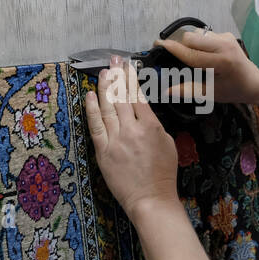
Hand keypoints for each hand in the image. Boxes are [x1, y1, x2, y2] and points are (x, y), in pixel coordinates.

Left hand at [84, 56, 180, 218]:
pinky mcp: (103, 151)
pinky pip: (95, 126)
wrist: (150, 199)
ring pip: (107, 107)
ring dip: (104, 87)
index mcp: (150, 126)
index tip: (127, 66)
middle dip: (117, 76)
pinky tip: (90, 96)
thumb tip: (143, 112)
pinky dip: (91, 109)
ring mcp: (115, 140)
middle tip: (113, 61)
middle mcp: (131, 129)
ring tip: (103, 73)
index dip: (131, 78)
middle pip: (121, 96)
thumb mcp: (168, 144)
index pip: (138, 96)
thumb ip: (154, 125)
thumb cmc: (163, 174)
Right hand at [155, 28, 258, 104]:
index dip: (172, 49)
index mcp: (221, 62)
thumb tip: (167, 90)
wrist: (256, 82)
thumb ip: (188, 90)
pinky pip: (204, 34)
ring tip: (193, 58)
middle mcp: (224, 45)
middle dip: (180, 45)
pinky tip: (204, 54)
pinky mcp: (226, 34)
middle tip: (175, 57)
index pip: (190, 53)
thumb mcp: (211, 94)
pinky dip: (199, 43)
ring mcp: (226, 37)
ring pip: (196, 34)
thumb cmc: (234, 90)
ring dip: (190, 44)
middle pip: (190, 37)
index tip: (157, 44)